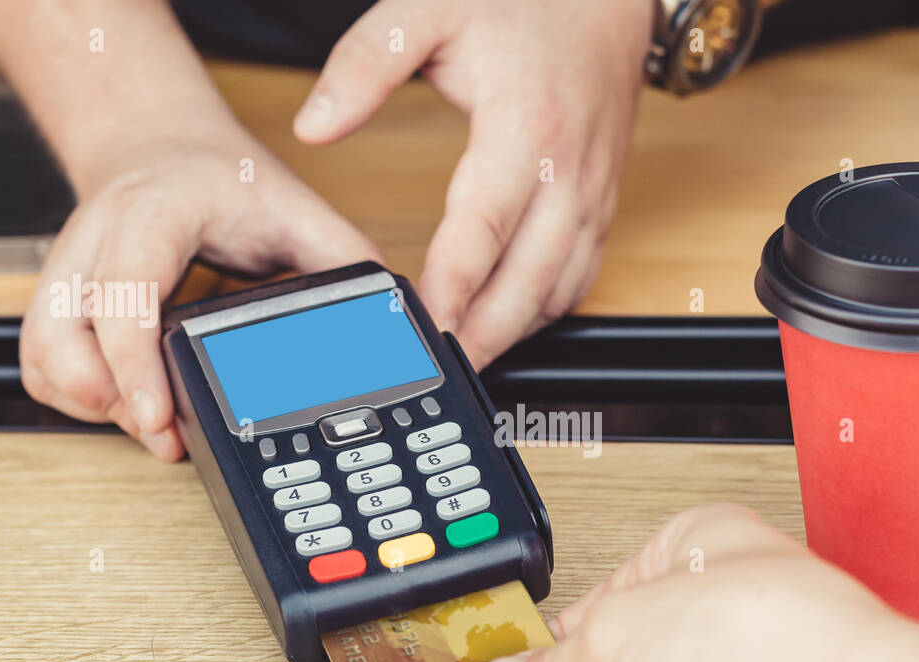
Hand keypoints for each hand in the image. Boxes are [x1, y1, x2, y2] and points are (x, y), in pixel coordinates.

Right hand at [20, 118, 380, 459]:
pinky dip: (73, 395)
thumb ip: (341, 258)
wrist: (164, 146)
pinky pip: (42, 359)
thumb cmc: (223, 177)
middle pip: (68, 332)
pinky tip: (122, 409)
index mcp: (156, 211)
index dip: (134, 358)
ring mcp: (70, 268)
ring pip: (45, 351)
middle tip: (167, 435)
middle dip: (113, 399)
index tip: (158, 415)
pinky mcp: (59, 296)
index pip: (125, 288)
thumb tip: (392, 314)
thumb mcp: (297, 206)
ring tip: (151, 425)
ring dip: (91, 403)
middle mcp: (98, 237)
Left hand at [294, 0, 651, 368]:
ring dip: (517, 331)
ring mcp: (594, 194)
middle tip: (440, 367)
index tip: (420, 324)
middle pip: (529, 280)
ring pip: (561, 289)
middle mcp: (568, 172)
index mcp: (524, 130)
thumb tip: (312, 126)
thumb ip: (365, 66)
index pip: (484, 228)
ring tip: (467, 359)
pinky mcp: (605, 204)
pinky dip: (548, 310)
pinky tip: (511, 324)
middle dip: (485, 334)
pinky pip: (583, 276)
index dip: (453, 286)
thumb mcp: (429, 9)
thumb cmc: (525, 0)